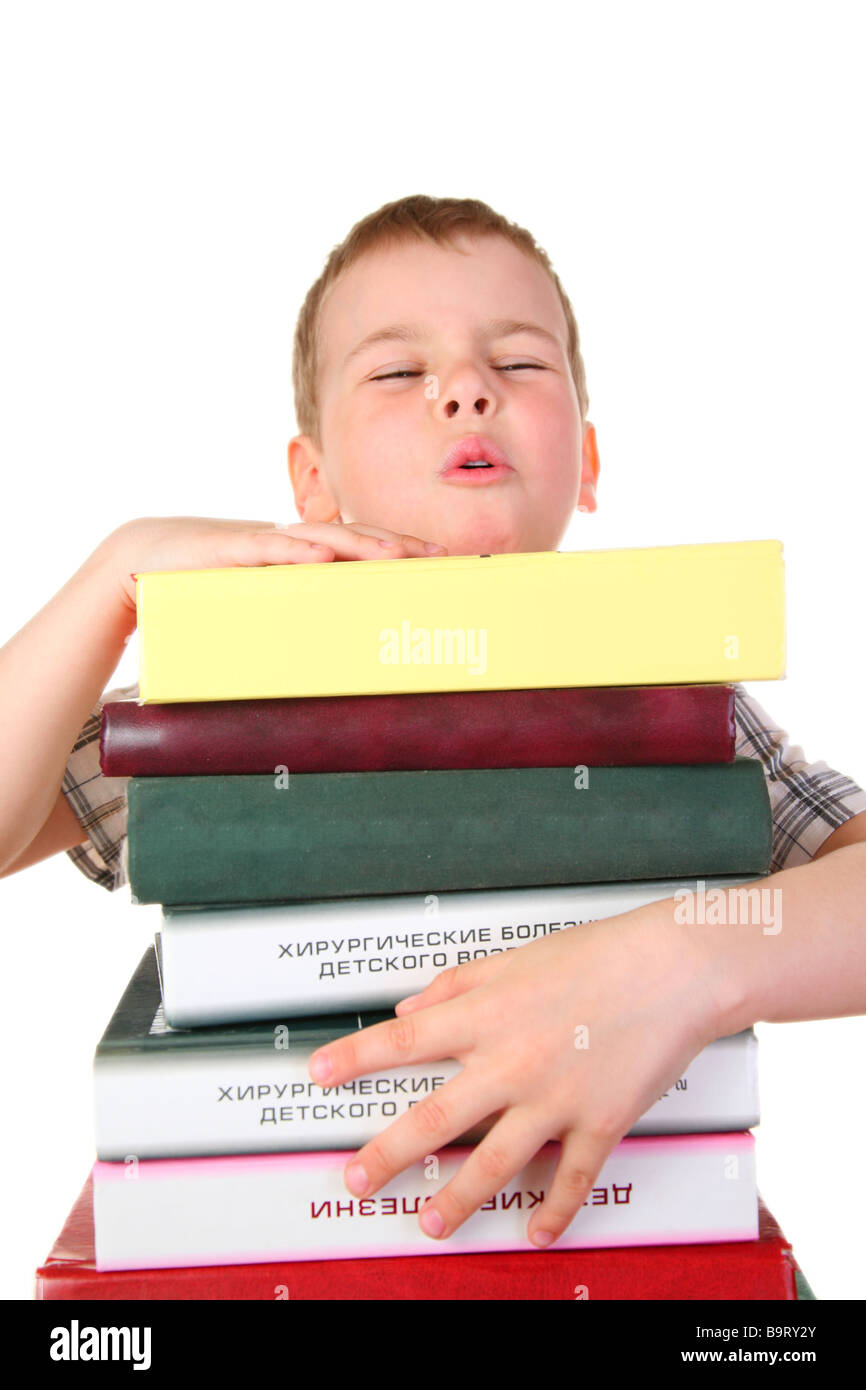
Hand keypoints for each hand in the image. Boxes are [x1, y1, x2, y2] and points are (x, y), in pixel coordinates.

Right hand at [94, 516, 447, 614]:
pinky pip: (269, 549)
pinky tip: (323, 558)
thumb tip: (334, 655)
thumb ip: (296, 615)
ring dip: (363, 545)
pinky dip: (297, 552)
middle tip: (439, 559)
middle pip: (355, 537)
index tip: (443, 563)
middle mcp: (290, 542)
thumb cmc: (207, 583)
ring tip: (398, 556)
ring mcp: (262, 542)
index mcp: (301, 554)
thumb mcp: (260, 600)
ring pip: (322, 538)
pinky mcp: (229, 550)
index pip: (361, 547)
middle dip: (398, 546)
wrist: (141, 559)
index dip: (402, 551)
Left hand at [308, 903, 721, 1247]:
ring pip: (493, 1162)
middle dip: (388, 1155)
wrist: (674, 967)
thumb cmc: (599, 955)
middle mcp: (513, 1060)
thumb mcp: (514, 958)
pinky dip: (553, 1210)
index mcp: (488, 1015)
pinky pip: (570, 1179)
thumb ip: (456, 985)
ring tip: (430, 1223)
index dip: (355, 1058)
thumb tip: (410, 1008)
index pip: (404, 1040)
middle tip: (356, 1180)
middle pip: (435, 1117)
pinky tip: (535, 1230)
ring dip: (457, 1200)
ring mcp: (555, 1098)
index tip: (318, 1075)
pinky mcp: (600, 1122)